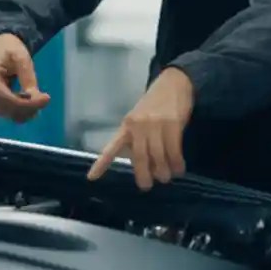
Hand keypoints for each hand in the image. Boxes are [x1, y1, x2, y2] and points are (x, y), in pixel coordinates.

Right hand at [0, 33, 51, 122]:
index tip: (46, 99)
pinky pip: (5, 110)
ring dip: (23, 112)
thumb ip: (27, 76)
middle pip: (6, 108)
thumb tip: (34, 97)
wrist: (0, 44)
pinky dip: (18, 110)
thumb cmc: (10, 48)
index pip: (8, 99)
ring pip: (5, 112)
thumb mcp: (21, 57)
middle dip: (27, 108)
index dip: (28, 103)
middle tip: (44, 101)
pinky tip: (31, 104)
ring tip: (39, 103)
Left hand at [87, 67, 193, 190]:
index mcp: (127, 125)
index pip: (112, 146)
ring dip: (163, 171)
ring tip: (166, 178)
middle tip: (147, 186)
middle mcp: (138, 125)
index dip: (101, 163)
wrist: (174, 83)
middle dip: (143, 175)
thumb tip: (143, 164)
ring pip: (157, 156)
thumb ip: (137, 137)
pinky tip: (178, 168)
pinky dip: (176, 163)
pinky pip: (173, 150)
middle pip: (139, 157)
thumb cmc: (156, 103)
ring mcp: (156, 124)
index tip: (91, 178)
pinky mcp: (173, 124)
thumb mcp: (139, 118)